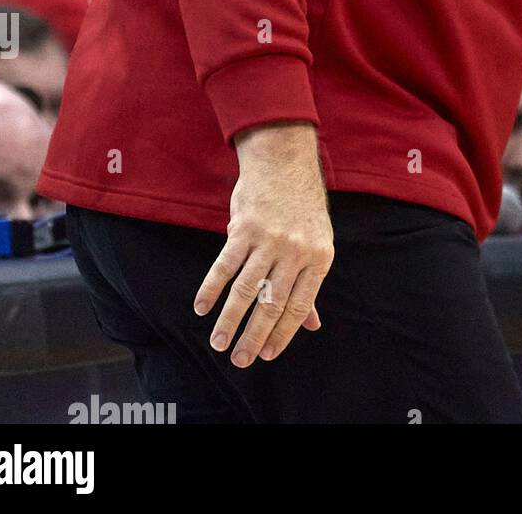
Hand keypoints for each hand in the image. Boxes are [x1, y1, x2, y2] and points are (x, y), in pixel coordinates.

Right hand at [194, 121, 332, 366]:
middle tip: (240, 360)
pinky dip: (211, 289)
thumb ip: (309, 283)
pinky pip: (224, 266)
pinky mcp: (244, 228)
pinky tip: (201, 308)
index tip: (266, 355)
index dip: (283, 334)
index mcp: (319, 257)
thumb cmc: (302, 207)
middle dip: (254, 336)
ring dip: (229, 320)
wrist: (284, 161)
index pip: (299, 306)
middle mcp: (296, 251)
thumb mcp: (317, 241)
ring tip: (218, 343)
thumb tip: (312, 324)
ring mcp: (270, 239)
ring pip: (246, 289)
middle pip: (272, 303)